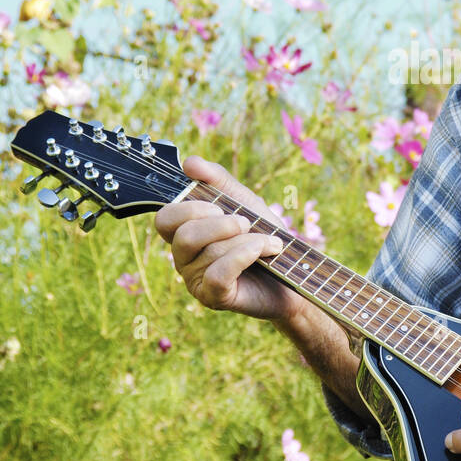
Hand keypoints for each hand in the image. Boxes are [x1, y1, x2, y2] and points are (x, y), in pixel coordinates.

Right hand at [153, 155, 310, 324]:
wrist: (296, 272)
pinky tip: (265, 251)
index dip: (189, 208)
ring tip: (270, 241)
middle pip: (184, 236)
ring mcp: (195, 280)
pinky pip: (218, 273)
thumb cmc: (264, 235)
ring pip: (209, 252)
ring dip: (248, 240)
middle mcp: (183, 258)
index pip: (165, 219)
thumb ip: (217, 180)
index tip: (219, 206)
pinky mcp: (213, 297)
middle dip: (222, 224)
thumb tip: (189, 163)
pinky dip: (244, 256)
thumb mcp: (244, 200)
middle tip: (247, 223)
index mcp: (185, 232)